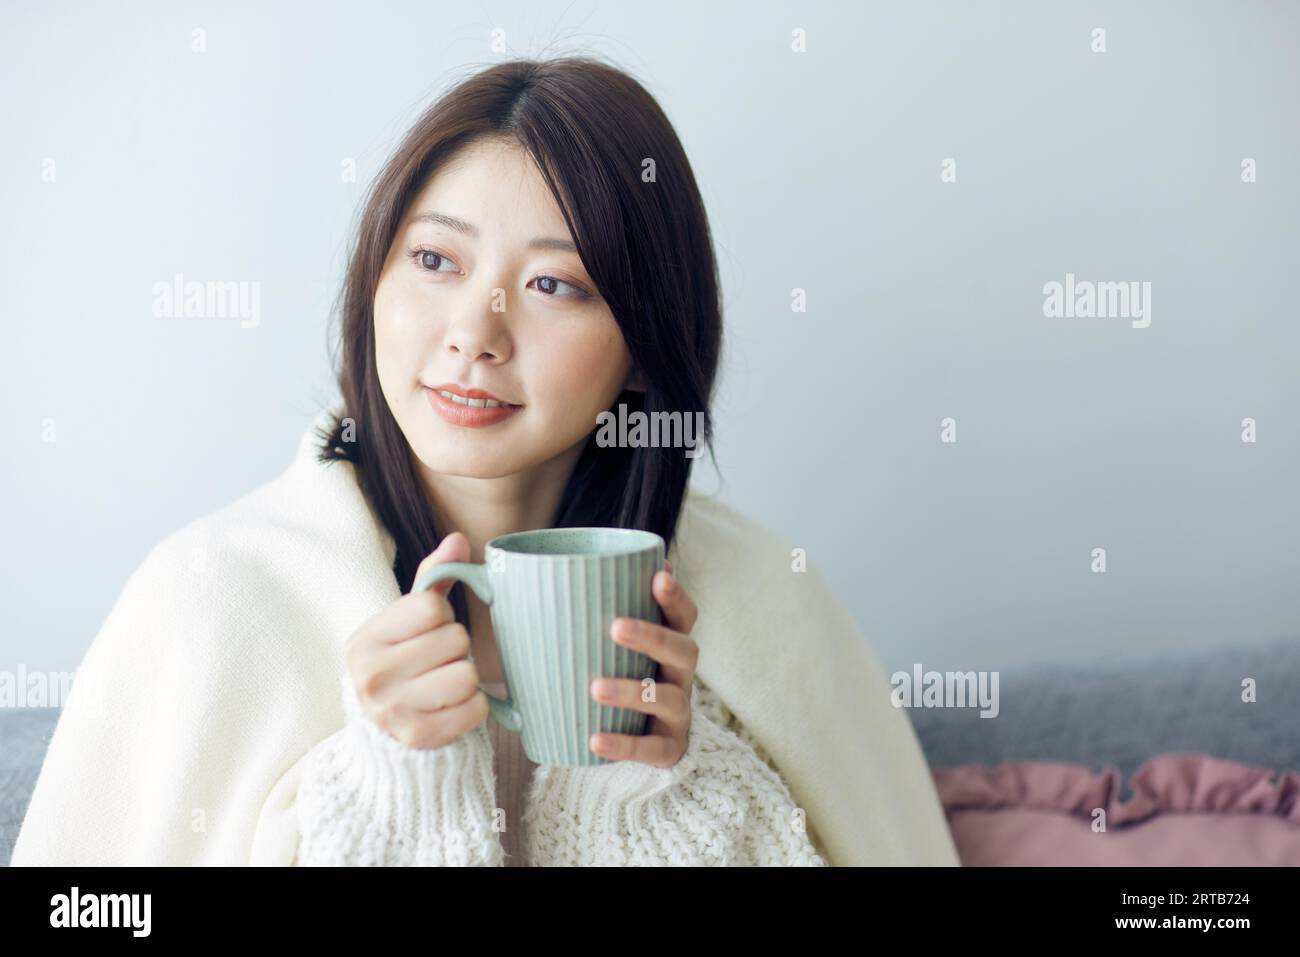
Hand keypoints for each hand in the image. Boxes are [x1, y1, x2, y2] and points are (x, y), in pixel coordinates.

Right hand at [341, 532, 490, 748]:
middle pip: (455, 640)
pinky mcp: (418, 738)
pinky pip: (475, 709)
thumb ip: (434, 575)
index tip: (428, 631)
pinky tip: (451, 706)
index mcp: (365, 639)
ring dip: (465, 677)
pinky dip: (473, 706)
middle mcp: (371, 676)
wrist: (385, 726)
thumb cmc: (404, 658)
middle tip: (437, 660)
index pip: (433, 608)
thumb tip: (459, 539)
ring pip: (467, 675)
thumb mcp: (409, 616)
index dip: (442, 616)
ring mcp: (392, 711)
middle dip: (456, 647)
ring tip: (444, 682)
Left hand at [588, 559, 699, 766]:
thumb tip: (499, 578)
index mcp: (667, 645)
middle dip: (653, 636)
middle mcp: (679, 675)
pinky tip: (594, 740)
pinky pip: (652, 749)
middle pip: (684, 651)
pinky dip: (625, 744)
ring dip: (633, 691)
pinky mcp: (667, 749)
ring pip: (670, 699)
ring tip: (595, 688)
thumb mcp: (601, 646)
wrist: (636, 740)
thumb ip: (570, 616)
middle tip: (615, 627)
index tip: (658, 575)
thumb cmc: (613, 676)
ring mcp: (677, 714)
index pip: (683, 615)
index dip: (675, 596)